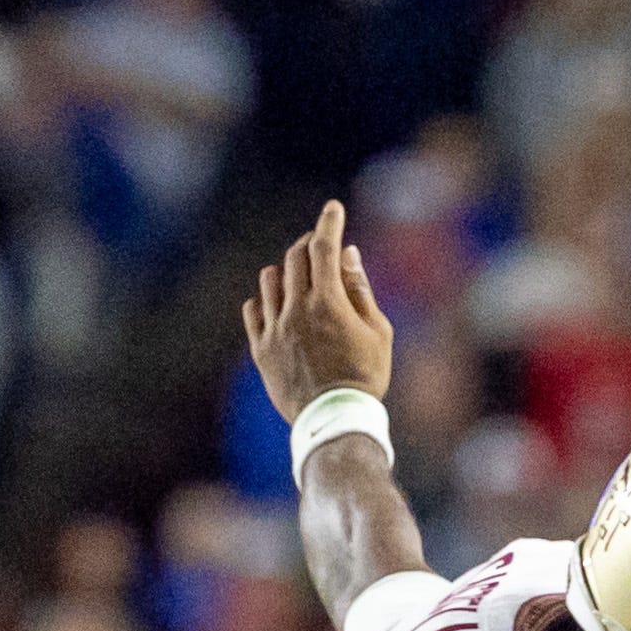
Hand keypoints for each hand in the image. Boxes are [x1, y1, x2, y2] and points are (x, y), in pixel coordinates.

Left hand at [243, 200, 394, 426]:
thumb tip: (347, 254)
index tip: (333, 208)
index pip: (324, 246)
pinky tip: (278, 306)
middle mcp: (296, 310)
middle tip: (320, 249)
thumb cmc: (365, 376)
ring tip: (300, 281)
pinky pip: (252, 310)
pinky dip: (265, 300)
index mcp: (328, 302)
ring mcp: (274, 329)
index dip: (329, 222)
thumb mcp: (377, 331)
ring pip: (270, 279)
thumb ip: (360, 289)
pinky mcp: (260, 350)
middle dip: (309, 245)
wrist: (335, 421)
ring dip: (286, 271)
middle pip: (295, 257)